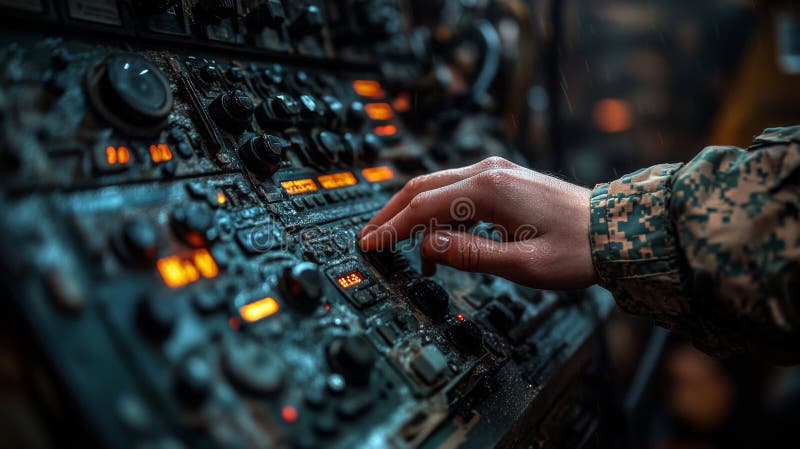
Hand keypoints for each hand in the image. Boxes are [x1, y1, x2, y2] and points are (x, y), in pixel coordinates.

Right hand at [358, 157, 598, 288]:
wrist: (613, 230)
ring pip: (436, 188)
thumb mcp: (522, 263)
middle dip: (391, 214)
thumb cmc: (576, 249)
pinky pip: (456, 193)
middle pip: (422, 188)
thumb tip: (427, 247)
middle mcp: (488, 172)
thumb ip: (470, 255)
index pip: (423, 207)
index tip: (370, 245)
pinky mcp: (501, 180)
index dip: (392, 228)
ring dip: (413, 214)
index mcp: (489, 189)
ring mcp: (494, 173)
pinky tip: (437, 240)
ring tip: (398, 246)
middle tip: (369, 238)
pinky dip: (437, 213)